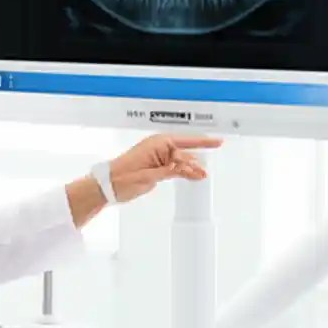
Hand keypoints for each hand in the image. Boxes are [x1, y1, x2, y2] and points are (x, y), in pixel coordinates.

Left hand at [105, 133, 222, 203]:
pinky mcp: (157, 168)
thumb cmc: (124, 176)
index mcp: (158, 144)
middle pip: (185, 153)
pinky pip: (175, 168)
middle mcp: (159, 148)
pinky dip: (184, 172)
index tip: (218, 142)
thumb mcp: (149, 175)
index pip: (186, 142)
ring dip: (191, 168)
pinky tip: (193, 176)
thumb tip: (188, 167)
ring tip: (202, 176)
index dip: (203, 142)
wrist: (109, 185)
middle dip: (195, 161)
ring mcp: (158, 158)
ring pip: (181, 162)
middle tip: (204, 173)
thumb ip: (170, 170)